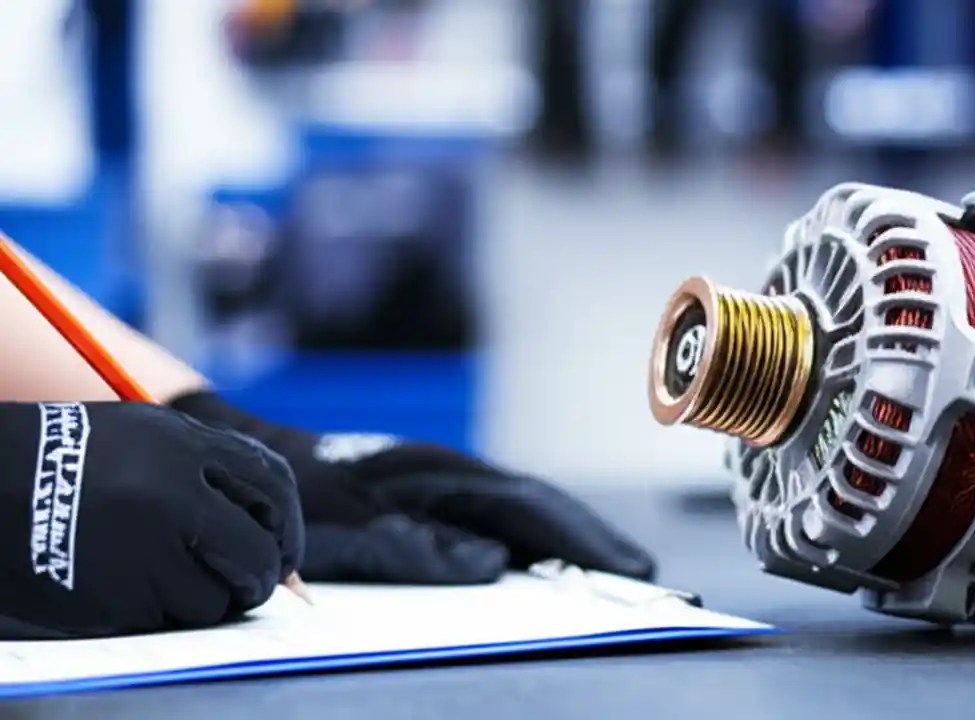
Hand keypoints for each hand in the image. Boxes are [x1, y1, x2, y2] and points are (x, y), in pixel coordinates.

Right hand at [0, 402, 302, 638]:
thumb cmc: (77, 460)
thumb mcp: (149, 438)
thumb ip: (217, 478)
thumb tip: (282, 554)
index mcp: (184, 446)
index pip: (274, 486)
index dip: (287, 523)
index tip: (281, 546)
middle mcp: (172, 496)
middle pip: (258, 553)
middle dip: (264, 574)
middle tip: (253, 582)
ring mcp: (144, 549)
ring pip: (219, 598)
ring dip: (211, 597)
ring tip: (175, 575)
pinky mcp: (117, 596)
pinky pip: (173, 618)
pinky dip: (166, 610)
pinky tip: (135, 584)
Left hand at [169, 392, 656, 583]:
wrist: (257, 458)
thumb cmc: (299, 491)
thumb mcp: (349, 526)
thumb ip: (419, 545)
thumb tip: (494, 564)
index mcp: (443, 472)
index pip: (534, 507)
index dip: (587, 539)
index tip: (631, 569)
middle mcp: (454, 473)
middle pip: (542, 508)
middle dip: (594, 542)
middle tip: (642, 578)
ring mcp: (446, 483)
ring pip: (525, 513)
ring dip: (569, 543)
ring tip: (611, 574)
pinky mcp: (433, 498)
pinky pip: (499, 522)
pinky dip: (535, 544)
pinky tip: (547, 567)